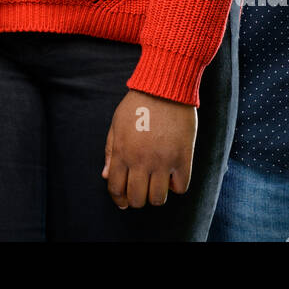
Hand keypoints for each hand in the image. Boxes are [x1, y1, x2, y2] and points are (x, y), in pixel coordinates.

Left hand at [102, 89, 196, 207]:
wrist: (164, 86)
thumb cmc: (138, 103)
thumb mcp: (117, 123)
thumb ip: (110, 151)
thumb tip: (105, 175)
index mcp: (122, 152)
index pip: (116, 188)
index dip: (119, 199)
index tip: (124, 201)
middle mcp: (141, 160)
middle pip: (137, 199)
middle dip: (137, 199)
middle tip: (142, 191)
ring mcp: (163, 161)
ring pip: (158, 199)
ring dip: (157, 195)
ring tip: (158, 183)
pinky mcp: (183, 157)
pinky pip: (180, 187)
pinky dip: (176, 186)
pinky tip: (173, 174)